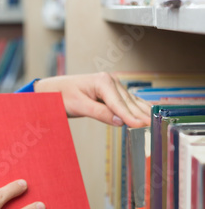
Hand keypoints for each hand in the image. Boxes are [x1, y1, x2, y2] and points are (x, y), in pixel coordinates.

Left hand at [33, 72, 151, 125]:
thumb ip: (100, 113)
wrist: (53, 89)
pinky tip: (147, 113)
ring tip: (155, 123)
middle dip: (141, 115)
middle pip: (128, 102)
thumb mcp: (79, 106)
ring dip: (142, 112)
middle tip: (154, 127)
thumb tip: (120, 122)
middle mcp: (111, 81)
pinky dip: (137, 108)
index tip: (141, 126)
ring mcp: (113, 85)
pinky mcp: (112, 91)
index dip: (130, 116)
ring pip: (131, 101)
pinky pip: (127, 101)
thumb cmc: (62, 95)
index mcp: (103, 81)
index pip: (119, 103)